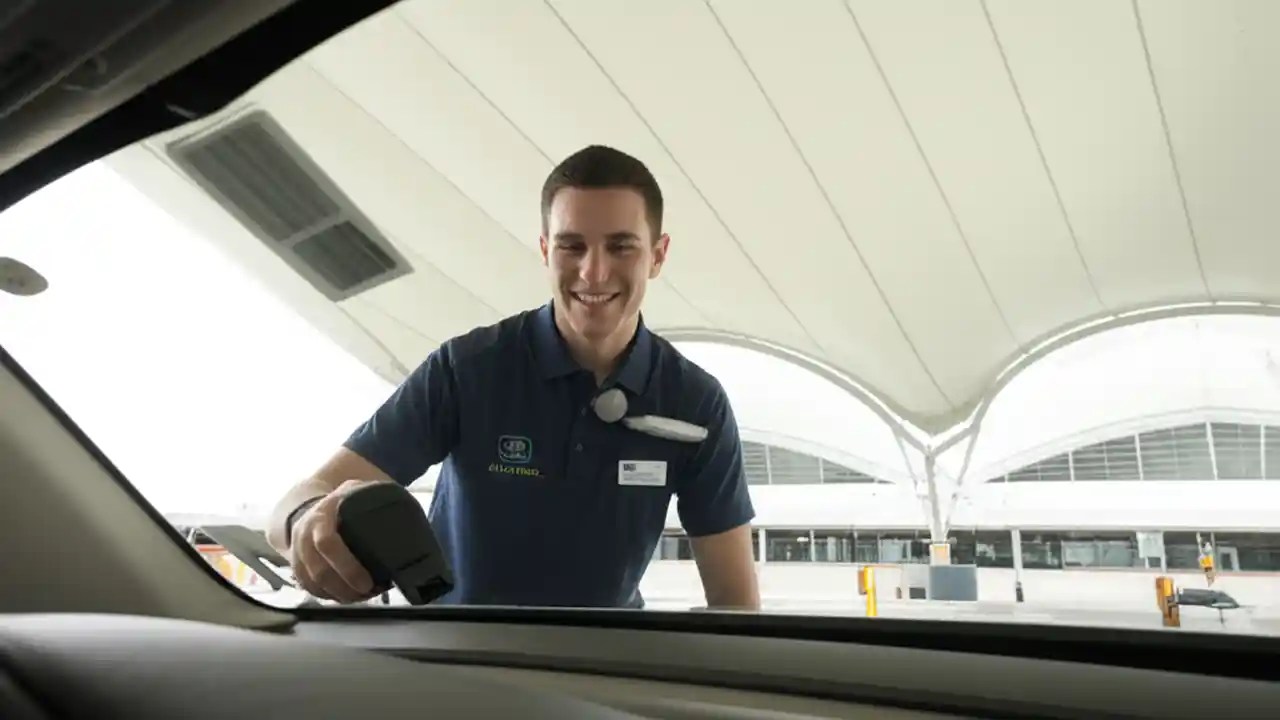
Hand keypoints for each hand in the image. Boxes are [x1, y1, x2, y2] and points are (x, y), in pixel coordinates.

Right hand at [289, 478, 389, 602]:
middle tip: (369, 593)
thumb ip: (375, 497)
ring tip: (364, 596)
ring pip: (314, 584)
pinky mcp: (297, 568)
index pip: (327, 542)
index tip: (367, 582)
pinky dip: (330, 597)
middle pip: (319, 571)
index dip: (347, 567)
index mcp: (321, 515)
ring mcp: (297, 553)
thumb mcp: (356, 492)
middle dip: (346, 588)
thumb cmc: (342, 504)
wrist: (313, 510)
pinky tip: (348, 597)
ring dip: (340, 595)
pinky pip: (310, 589)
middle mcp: (304, 535)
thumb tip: (407, 517)